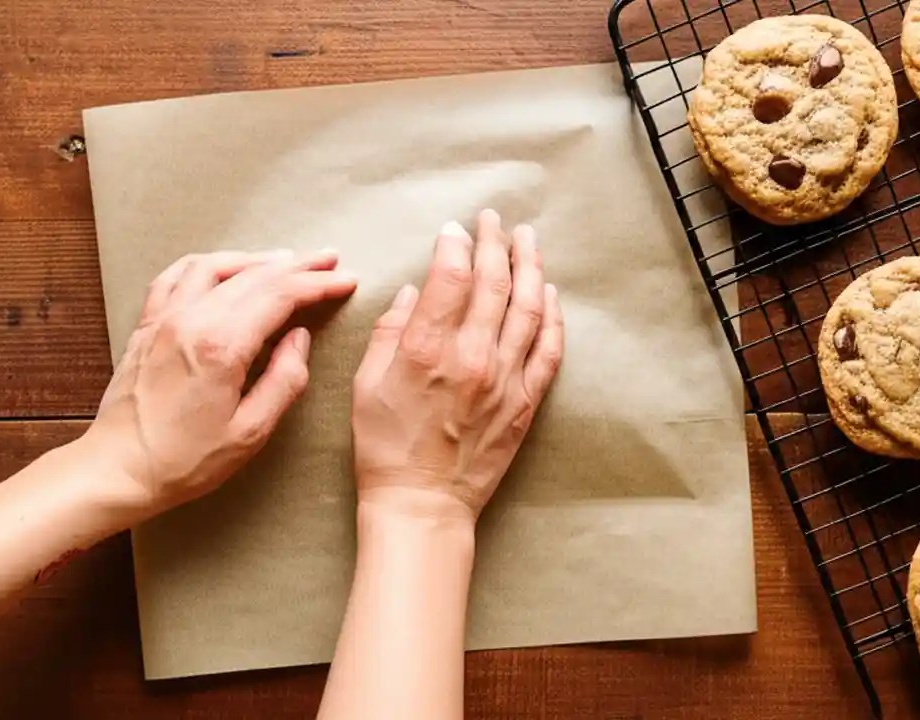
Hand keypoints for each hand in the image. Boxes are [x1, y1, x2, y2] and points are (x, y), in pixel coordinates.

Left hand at [84, 249, 357, 519]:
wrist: (118, 469)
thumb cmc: (184, 460)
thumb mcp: (251, 432)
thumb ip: (284, 381)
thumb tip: (299, 339)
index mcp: (221, 347)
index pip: (281, 296)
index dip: (318, 284)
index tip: (345, 280)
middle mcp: (191, 320)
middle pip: (255, 275)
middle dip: (298, 265)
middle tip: (329, 261)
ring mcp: (164, 318)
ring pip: (216, 266)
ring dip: (256, 259)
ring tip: (286, 260)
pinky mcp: (147, 325)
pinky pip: (176, 275)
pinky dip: (208, 264)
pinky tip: (224, 266)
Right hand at [351, 210, 564, 517]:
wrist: (423, 504)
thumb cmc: (385, 448)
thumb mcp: (367, 385)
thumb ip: (389, 332)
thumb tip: (412, 294)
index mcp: (427, 349)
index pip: (450, 275)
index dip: (455, 244)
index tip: (455, 229)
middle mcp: (472, 356)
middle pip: (493, 282)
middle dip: (494, 242)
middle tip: (493, 220)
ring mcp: (505, 378)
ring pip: (528, 307)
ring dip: (530, 266)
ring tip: (528, 240)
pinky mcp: (526, 401)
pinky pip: (549, 348)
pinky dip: (553, 316)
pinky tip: (549, 294)